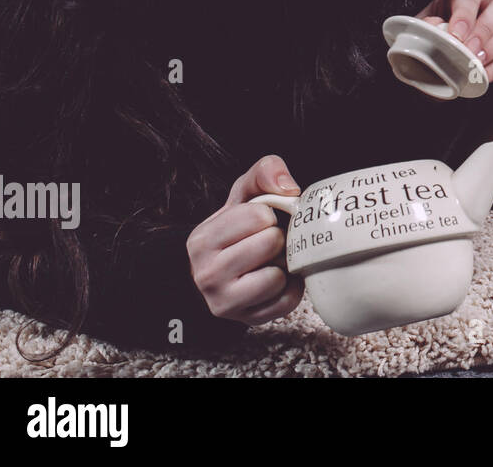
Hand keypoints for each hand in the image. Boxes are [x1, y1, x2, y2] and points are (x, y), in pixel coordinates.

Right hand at [187, 155, 302, 325]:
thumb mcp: (245, 193)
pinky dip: (290, 288)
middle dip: (277, 239)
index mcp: (202, 240)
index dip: (268, 215)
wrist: (224, 272)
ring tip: (270, 261)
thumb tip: (289, 189)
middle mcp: (206, 274)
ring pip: (277, 276)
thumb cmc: (239, 228)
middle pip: (271, 243)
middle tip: (267, 243)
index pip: (259, 216)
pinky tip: (277, 279)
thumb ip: (265, 172)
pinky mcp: (247, 320)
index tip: (259, 222)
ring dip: (282, 265)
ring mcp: (224, 302)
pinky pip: (287, 300)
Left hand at [416, 0, 492, 82]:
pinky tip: (480, 75)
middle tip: (470, 49)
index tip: (455, 34)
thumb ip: (422, 26)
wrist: (429, 51)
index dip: (465, 15)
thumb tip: (433, 28)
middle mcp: (487, 4)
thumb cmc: (427, 32)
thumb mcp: (418, 26)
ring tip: (476, 62)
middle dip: (487, 28)